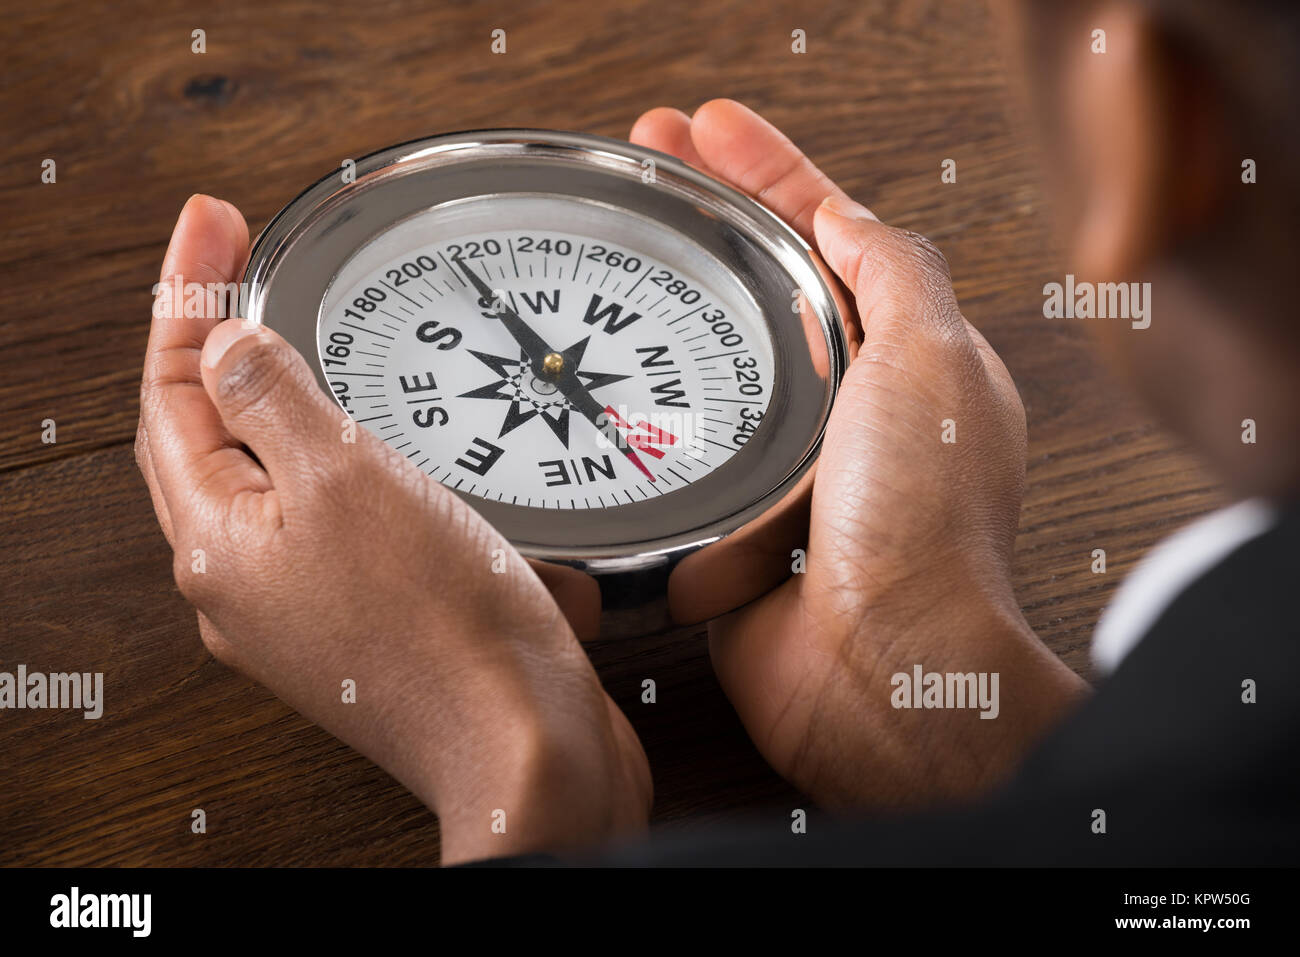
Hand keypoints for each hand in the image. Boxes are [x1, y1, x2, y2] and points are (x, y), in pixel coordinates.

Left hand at [138, 196, 650, 862]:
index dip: (185, 296)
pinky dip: (339, 460)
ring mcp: (304, 604)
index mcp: (222, 541)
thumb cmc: (446, 628)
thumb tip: (224, 347)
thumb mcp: (345, 478)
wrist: (523, 743)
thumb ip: (271, 398)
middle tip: (235, 262)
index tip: (210, 223)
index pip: (172, 392)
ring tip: (295, 335)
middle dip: (212, 339)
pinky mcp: (365, 617)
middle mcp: (247, 580)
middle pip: (204, 437)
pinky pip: (330, 518)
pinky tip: (376, 441)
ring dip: (275, 398)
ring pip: (268, 479)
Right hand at [631, 101, 1087, 808]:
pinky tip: (597, 370)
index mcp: (903, 357)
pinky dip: (643, 405)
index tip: (708, 127)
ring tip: (608, 236)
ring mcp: (784, 464)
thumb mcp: (933, 359)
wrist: (878, 668)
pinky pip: (676, 444)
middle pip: (763, 283)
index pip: (831, 233)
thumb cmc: (924, 528)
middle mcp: (845, 408)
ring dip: (665, 297)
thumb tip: (848, 214)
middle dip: (706, 214)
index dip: (770, 171)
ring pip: (713, 357)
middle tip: (641, 162)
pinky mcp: (731, 520)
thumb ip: (896, 271)